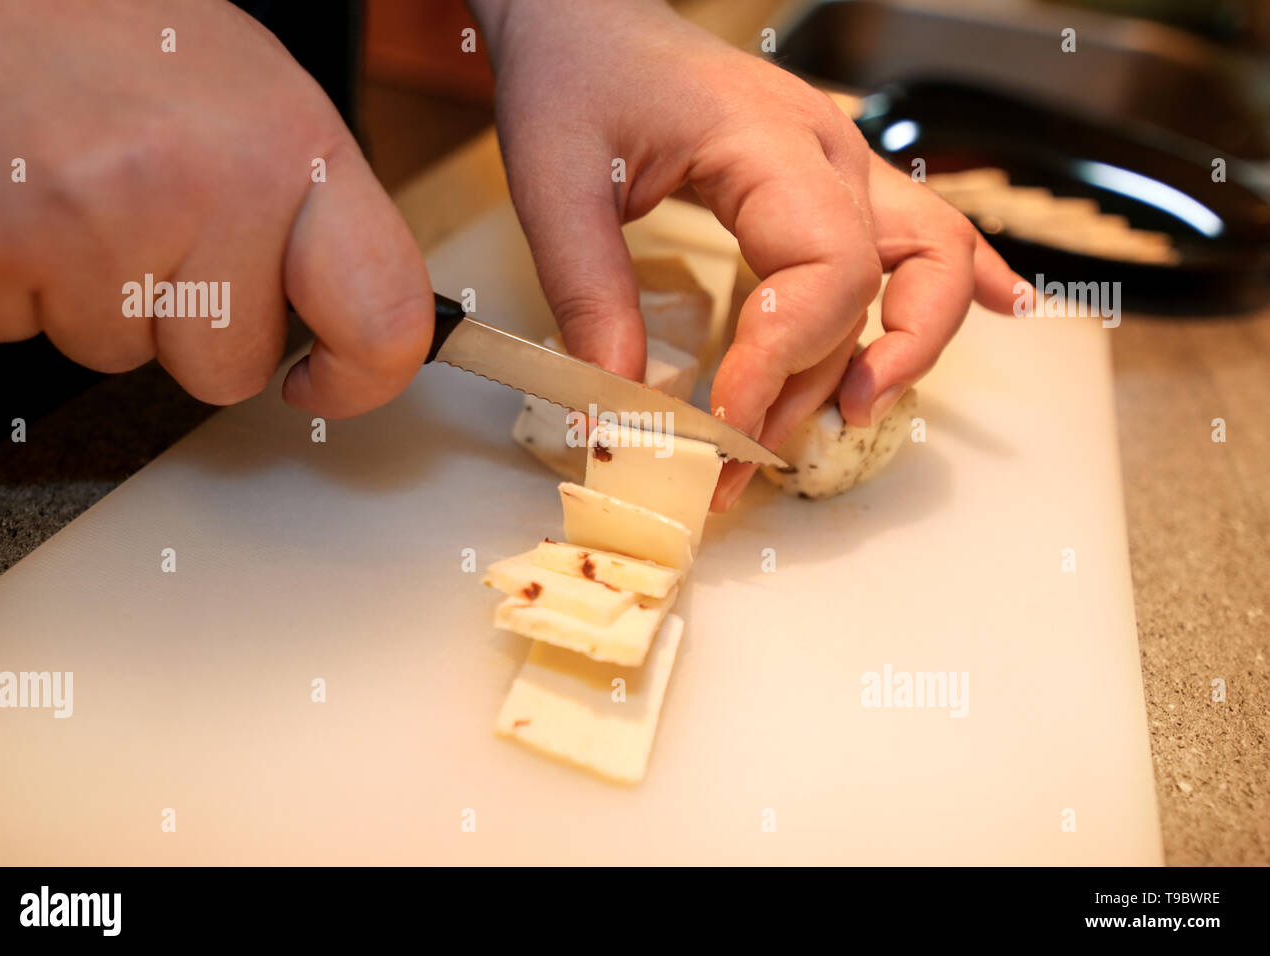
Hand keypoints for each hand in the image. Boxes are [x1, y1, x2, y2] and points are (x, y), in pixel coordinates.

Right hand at [0, 0, 432, 416]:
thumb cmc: (90, 32)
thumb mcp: (237, 93)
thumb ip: (299, 200)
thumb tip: (348, 298)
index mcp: (291, 139)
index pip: (384, 309)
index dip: (362, 378)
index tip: (327, 386)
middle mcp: (212, 177)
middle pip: (234, 366)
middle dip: (189, 334)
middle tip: (147, 240)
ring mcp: (107, 217)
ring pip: (127, 356)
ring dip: (94, 301)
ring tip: (69, 198)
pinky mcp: (9, 247)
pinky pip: (32, 334)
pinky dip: (20, 291)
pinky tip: (22, 209)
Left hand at [470, 0, 1022, 508]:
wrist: (589, 18)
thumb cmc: (577, 79)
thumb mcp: (555, 182)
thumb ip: (588, 291)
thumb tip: (618, 407)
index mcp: (771, 144)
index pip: (827, 272)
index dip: (784, 363)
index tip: (721, 423)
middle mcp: (829, 155)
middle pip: (898, 280)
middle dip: (835, 381)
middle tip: (765, 453)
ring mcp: (841, 166)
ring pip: (927, 263)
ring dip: (901, 352)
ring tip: (850, 415)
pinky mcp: (829, 184)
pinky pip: (922, 229)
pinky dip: (962, 277)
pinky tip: (1010, 307)